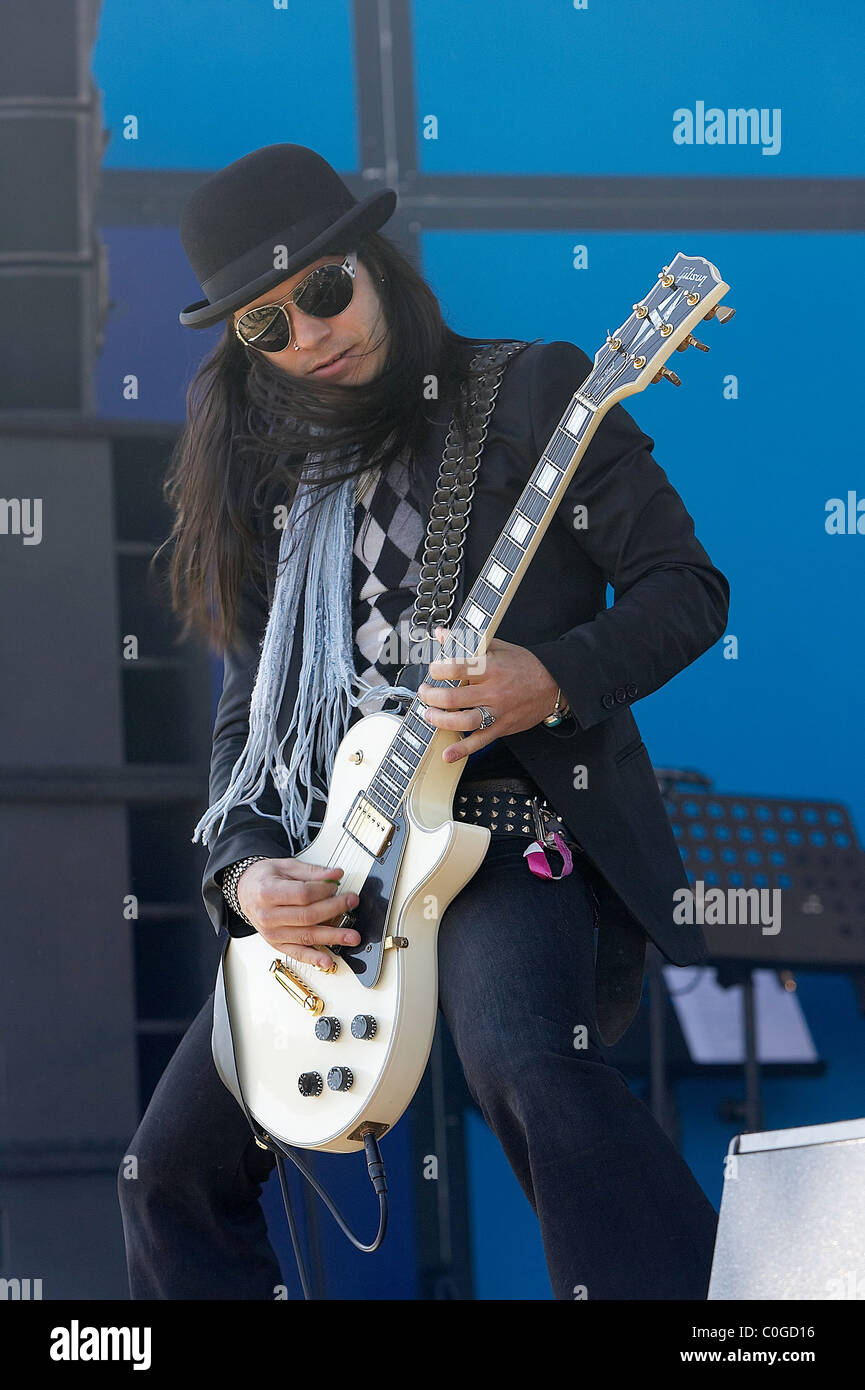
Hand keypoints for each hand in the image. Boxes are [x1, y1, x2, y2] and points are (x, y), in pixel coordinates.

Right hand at [236, 858, 360, 968]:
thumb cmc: (264, 878)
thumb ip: (312, 872)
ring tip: (350, 936)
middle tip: (351, 903)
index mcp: (268, 892)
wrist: (245, 891)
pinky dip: (313, 958)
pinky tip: (327, 960)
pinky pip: (296, 953)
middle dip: (334, 910)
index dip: (323, 891)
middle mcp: (268, 915)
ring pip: (306, 936)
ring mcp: (272, 933)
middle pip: (307, 916)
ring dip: (331, 937)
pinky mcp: (276, 944)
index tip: (336, 886)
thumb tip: (335, 875)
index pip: (302, 894)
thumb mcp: (286, 866)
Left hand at [417, 626, 559, 763]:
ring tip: (429, 714)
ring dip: (440, 720)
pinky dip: (463, 749)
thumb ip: (468, 642)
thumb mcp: (498, 647)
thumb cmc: (525, 665)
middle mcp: (493, 691)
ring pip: (463, 721)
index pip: (456, 669)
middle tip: (425, 692)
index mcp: (491, 668)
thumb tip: (442, 634)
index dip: (437, 670)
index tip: (433, 670)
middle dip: (430, 696)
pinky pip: (480, 741)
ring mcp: (497, 712)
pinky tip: (448, 754)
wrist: (553, 685)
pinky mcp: (501, 727)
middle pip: (453, 698)